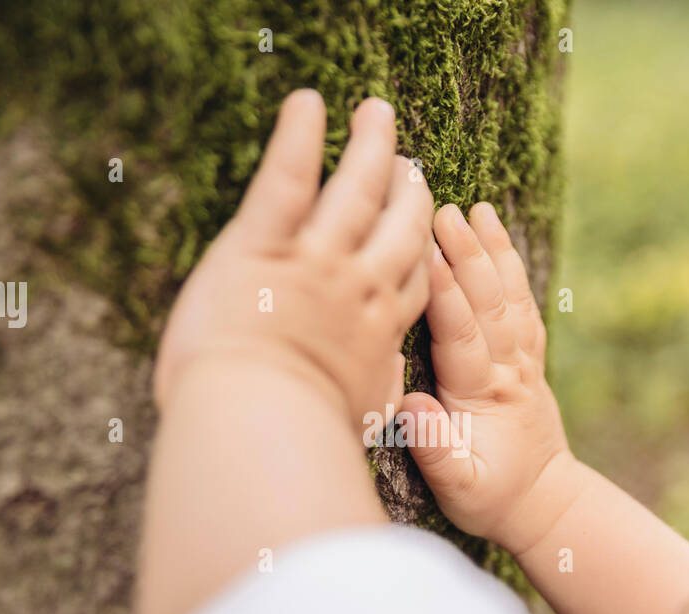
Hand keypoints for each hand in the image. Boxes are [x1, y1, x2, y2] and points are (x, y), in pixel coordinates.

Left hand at [153, 90, 433, 429]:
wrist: (258, 428)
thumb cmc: (302, 435)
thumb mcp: (359, 419)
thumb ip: (377, 388)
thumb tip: (392, 381)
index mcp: (379, 330)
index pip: (415, 275)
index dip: (424, 246)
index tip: (430, 226)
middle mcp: (358, 286)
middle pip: (398, 223)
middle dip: (407, 188)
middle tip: (409, 162)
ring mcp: (315, 260)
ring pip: (354, 190)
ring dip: (368, 146)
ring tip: (376, 112)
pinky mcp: (261, 245)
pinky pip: (286, 179)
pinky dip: (297, 138)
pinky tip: (307, 103)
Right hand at [401, 202, 581, 554]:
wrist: (543, 504)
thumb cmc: (491, 499)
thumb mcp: (459, 489)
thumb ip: (436, 449)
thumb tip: (413, 405)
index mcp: (482, 396)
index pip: (461, 334)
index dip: (444, 293)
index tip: (424, 253)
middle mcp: (507, 370)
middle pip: (487, 303)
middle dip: (467, 255)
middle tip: (444, 211)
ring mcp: (523, 360)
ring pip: (508, 295)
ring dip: (492, 250)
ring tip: (475, 209)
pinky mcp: (528, 356)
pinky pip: (521, 301)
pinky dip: (510, 265)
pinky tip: (496, 234)